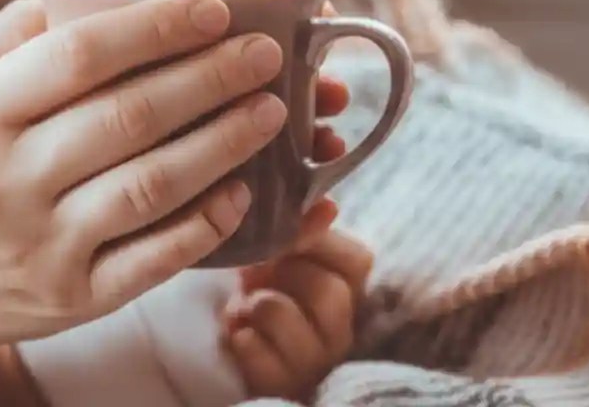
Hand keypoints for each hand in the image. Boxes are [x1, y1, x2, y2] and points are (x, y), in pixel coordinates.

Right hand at [0, 0, 292, 354]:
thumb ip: (17, 34)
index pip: (80, 56)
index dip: (157, 29)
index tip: (216, 10)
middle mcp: (7, 178)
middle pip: (130, 117)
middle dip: (212, 79)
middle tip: (267, 55)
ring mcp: (40, 244)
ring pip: (151, 186)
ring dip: (224, 145)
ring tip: (274, 112)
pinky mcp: (69, 299)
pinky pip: (151, 261)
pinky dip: (204, 226)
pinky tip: (243, 193)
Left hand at [222, 202, 373, 401]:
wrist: (230, 338)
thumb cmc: (262, 289)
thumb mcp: (281, 254)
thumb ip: (305, 230)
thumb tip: (329, 204)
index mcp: (347, 292)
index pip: (359, 260)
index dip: (318, 241)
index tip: (287, 239)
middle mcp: (338, 330)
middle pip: (328, 292)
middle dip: (282, 273)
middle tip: (255, 272)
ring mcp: (311, 362)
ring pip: (284, 316)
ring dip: (254, 303)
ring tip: (243, 306)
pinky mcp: (279, 384)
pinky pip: (254, 349)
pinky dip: (239, 335)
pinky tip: (236, 333)